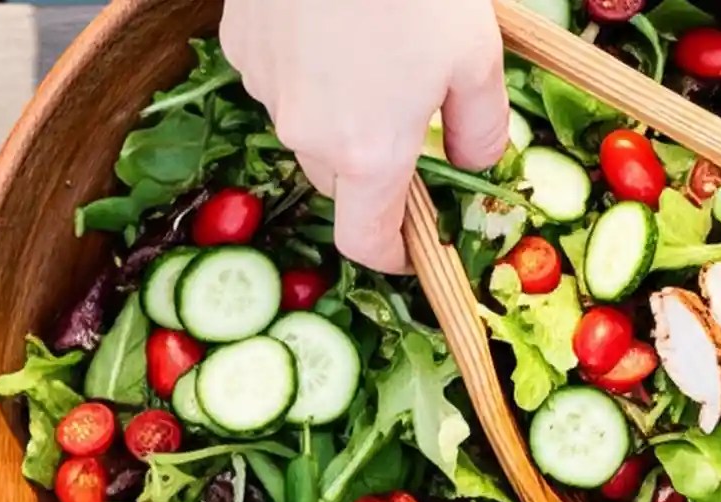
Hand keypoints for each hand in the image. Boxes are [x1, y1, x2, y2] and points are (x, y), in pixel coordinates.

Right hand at [220, 0, 509, 272]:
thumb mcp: (478, 61)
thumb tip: (474, 164)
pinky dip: (309, 73)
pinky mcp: (239, 45)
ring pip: (307, 130)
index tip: (413, 246)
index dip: (392, 255)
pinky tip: (337, 26)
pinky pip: (279, 82)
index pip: (366, 242)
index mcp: (368, 153)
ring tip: (376, 55)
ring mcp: (264, 88)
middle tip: (412, 123)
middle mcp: (306, 133)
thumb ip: (481, 131)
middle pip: (340, 184)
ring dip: (341, 116)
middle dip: (375, 172)